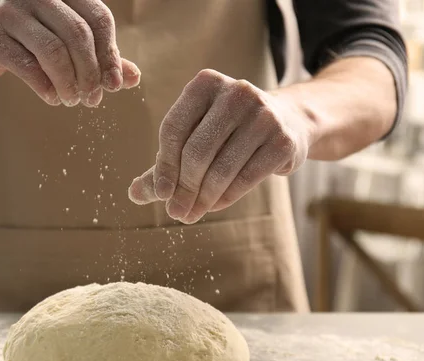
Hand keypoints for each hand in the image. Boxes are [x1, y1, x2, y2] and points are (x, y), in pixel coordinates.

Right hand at [0, 0, 139, 106]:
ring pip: (53, 51)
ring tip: (73, 100)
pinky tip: (53, 98)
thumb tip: (133, 78)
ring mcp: (11, 13)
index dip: (109, 54)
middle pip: (77, 34)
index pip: (98, 18)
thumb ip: (101, 57)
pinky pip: (26, 66)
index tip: (115, 85)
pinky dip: (45, 87)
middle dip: (91, 73)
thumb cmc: (33, 41)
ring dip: (69, 83)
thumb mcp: (69, 43)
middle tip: (93, 99)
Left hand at [129, 69, 314, 223]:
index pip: (173, 129)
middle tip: (175, 212)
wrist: (289, 122)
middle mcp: (236, 92)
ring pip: (221, 168)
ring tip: (190, 214)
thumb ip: (164, 163)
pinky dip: (225, 198)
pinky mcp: (282, 141)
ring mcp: (263, 115)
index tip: (160, 194)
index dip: (164, 166)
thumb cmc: (229, 131)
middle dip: (183, 188)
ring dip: (202, 199)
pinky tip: (214, 206)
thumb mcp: (195, 136)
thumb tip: (134, 193)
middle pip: (196, 151)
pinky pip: (245, 178)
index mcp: (205, 84)